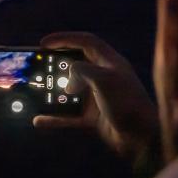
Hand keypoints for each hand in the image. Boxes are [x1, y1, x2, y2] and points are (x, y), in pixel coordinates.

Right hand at [32, 32, 157, 159]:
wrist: (141, 138)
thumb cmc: (127, 104)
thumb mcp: (103, 79)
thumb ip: (81, 71)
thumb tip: (68, 83)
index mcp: (110, 62)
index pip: (86, 42)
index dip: (65, 39)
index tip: (44, 43)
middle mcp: (103, 77)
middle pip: (75, 64)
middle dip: (55, 64)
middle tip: (37, 65)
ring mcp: (97, 97)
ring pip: (69, 90)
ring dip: (52, 91)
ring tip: (36, 90)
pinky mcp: (93, 117)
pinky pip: (68, 116)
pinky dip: (54, 117)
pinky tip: (39, 120)